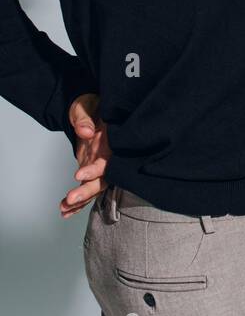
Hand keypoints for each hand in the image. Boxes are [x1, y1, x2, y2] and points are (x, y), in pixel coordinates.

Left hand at [60, 93, 110, 217]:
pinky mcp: (91, 169)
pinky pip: (87, 187)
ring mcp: (100, 164)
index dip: (95, 169)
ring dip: (80, 200)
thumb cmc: (89, 105)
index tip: (79, 175)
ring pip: (94, 187)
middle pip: (102, 179)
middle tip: (70, 199)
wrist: (88, 110)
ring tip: (64, 208)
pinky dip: (77, 201)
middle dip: (86, 191)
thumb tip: (85, 132)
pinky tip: (65, 210)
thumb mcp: (84, 106)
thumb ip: (84, 118)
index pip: (107, 159)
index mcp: (111, 140)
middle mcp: (108, 156)